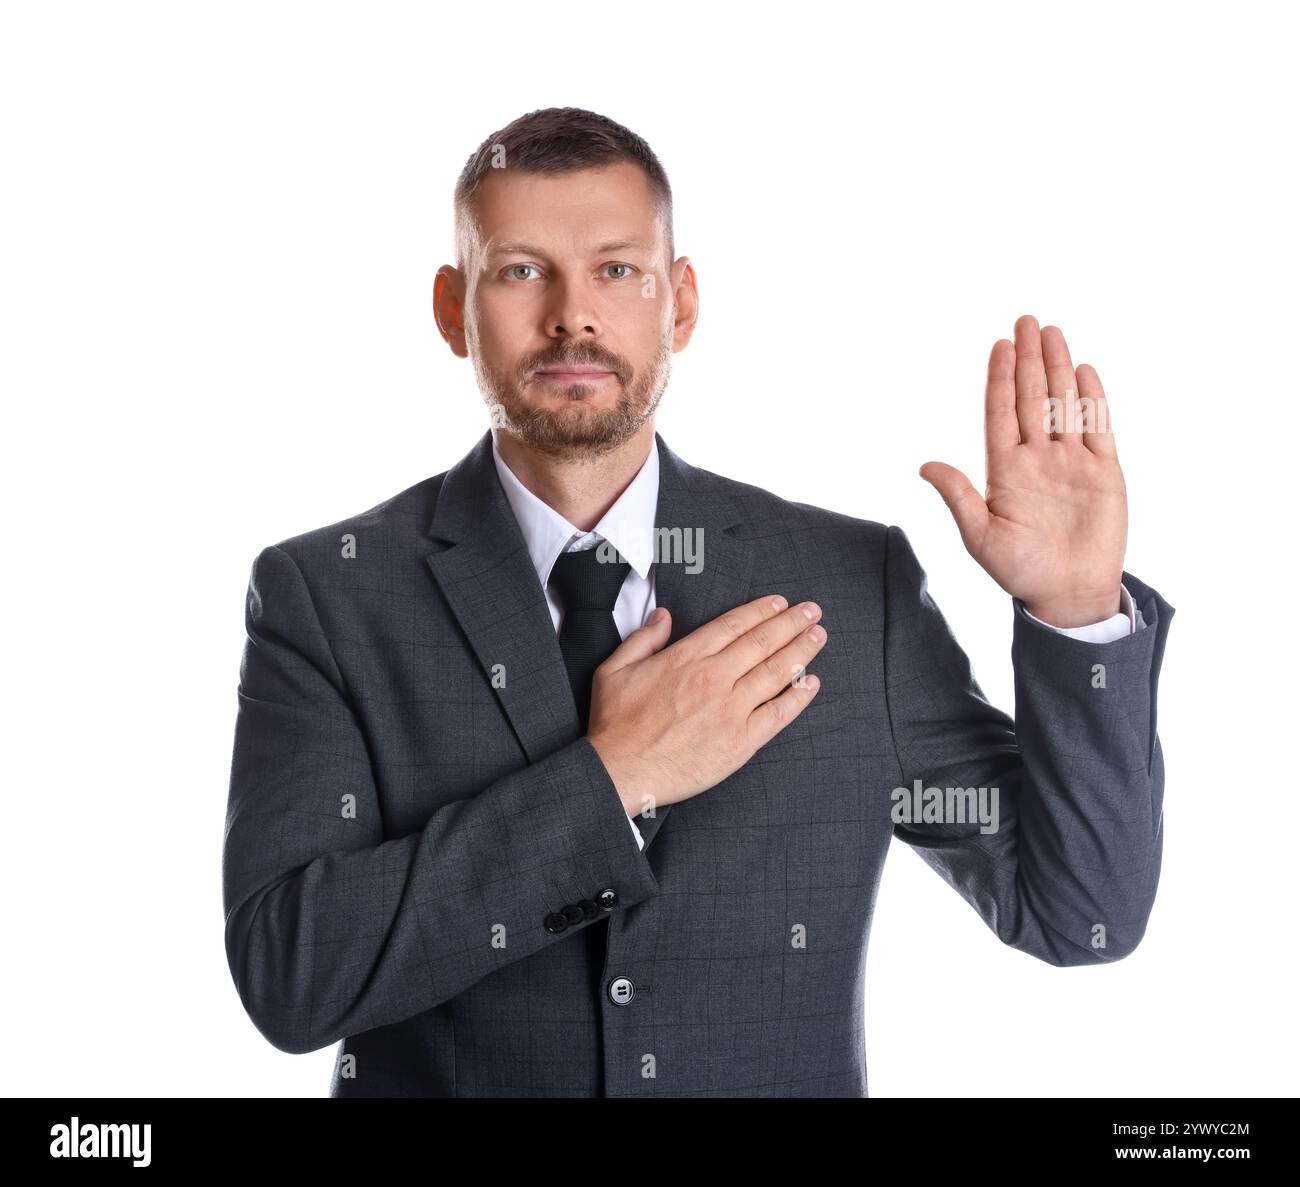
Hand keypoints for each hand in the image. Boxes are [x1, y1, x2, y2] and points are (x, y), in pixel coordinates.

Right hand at [587, 595, 826, 815]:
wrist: (620, 771)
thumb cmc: (614, 724)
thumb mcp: (615, 669)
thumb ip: (643, 639)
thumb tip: (663, 615)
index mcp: (686, 658)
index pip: (733, 625)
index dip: (761, 611)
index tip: (781, 603)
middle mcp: (714, 678)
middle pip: (761, 642)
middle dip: (791, 623)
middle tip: (812, 611)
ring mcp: (730, 710)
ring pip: (775, 672)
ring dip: (801, 650)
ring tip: (819, 636)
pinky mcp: (740, 741)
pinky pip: (777, 714)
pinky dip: (798, 697)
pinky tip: (812, 683)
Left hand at [919, 314, 1126, 627]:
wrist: (1067, 595)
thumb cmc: (1019, 571)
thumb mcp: (980, 535)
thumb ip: (958, 496)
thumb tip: (924, 466)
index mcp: (1006, 470)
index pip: (1001, 413)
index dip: (1000, 379)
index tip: (999, 346)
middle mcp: (1038, 458)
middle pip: (1033, 398)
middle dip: (1029, 360)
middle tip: (1026, 320)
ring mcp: (1071, 462)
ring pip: (1064, 404)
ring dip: (1058, 368)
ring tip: (1052, 332)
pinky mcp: (1104, 472)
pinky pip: (1098, 428)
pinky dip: (1093, 400)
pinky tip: (1085, 370)